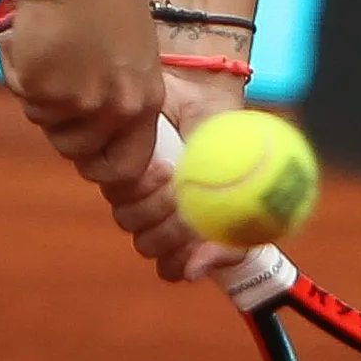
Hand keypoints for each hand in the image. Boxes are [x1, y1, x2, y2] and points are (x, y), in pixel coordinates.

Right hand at [0, 0, 161, 186]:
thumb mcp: (133, 57)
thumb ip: (121, 98)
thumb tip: (102, 134)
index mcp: (143, 102)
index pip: (126, 169)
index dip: (103, 168)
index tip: (92, 157)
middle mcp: (112, 109)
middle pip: (76, 152)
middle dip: (62, 126)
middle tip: (61, 87)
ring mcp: (75, 101)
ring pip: (44, 123)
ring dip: (41, 95)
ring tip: (53, 51)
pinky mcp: (40, 87)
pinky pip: (22, 94)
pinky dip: (20, 71)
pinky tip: (36, 40)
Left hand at [104, 71, 247, 286]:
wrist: (205, 86)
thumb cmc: (230, 135)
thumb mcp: (248, 184)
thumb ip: (233, 236)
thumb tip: (196, 274)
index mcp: (190, 224)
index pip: (172, 267)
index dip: (179, 261)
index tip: (194, 240)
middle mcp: (160, 210)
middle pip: (149, 246)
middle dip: (167, 229)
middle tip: (185, 200)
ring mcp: (136, 188)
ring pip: (130, 221)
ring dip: (152, 204)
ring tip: (172, 173)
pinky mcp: (112, 162)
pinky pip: (113, 188)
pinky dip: (136, 182)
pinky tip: (158, 162)